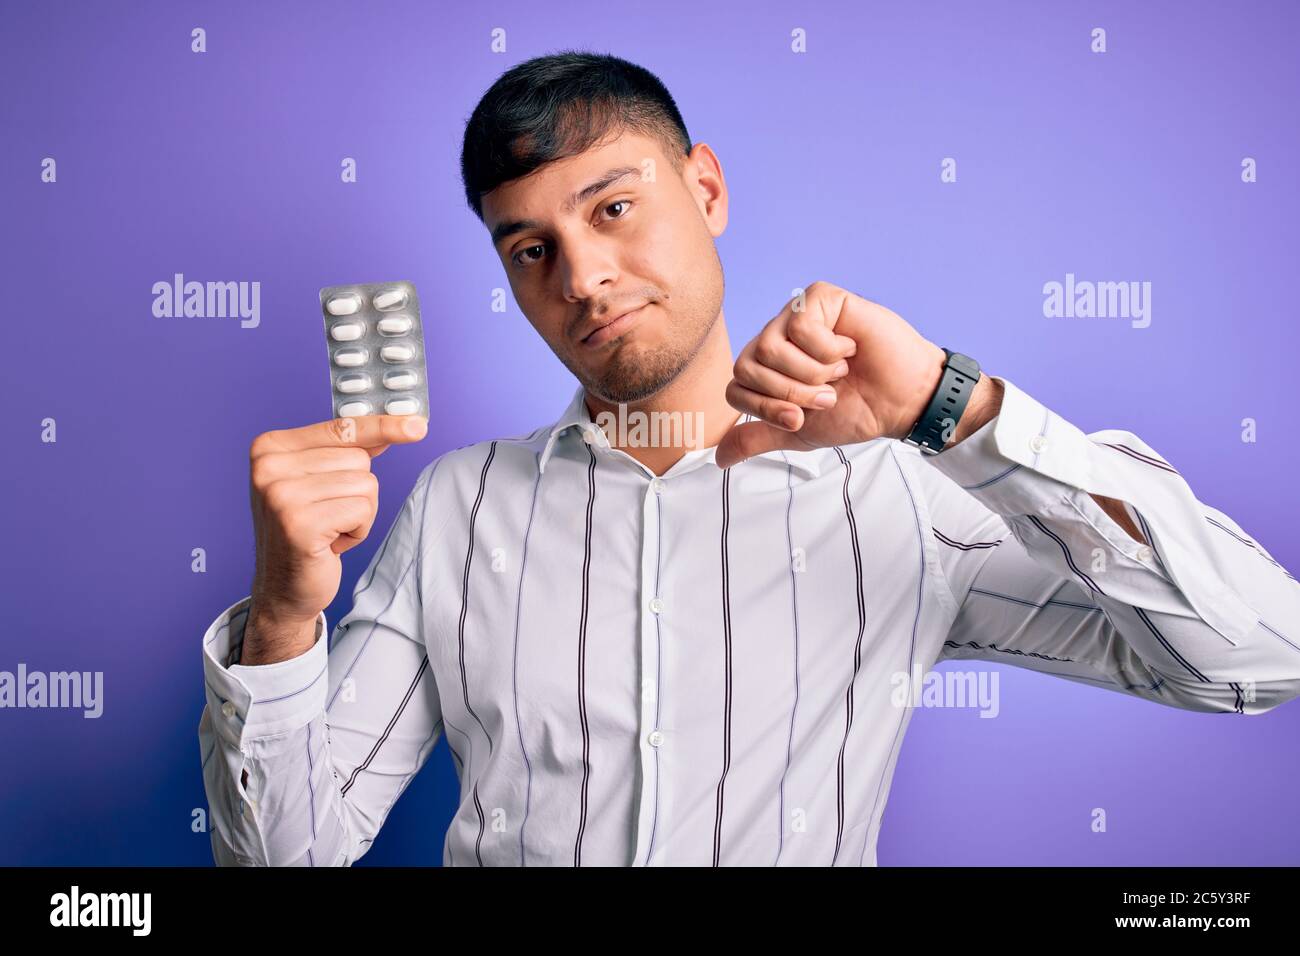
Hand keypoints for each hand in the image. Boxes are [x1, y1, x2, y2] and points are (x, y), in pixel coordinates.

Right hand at [244, 414, 427, 658]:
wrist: (283, 589)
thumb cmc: (306, 531)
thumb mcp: (318, 480)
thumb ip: (348, 450)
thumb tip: (401, 425)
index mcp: (269, 447)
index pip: (341, 427)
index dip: (383, 426)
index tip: (418, 425)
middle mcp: (268, 466)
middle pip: (358, 458)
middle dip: (355, 491)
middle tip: (325, 516)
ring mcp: (281, 495)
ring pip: (365, 484)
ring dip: (358, 513)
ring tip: (327, 530)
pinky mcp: (299, 523)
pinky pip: (362, 510)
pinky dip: (357, 531)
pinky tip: (329, 544)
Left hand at [716, 281, 947, 467]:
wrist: (900, 401)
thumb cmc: (855, 410)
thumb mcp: (798, 433)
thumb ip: (757, 439)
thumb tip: (718, 460)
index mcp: (765, 367)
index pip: (736, 387)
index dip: (766, 409)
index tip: (801, 418)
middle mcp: (774, 337)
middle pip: (747, 367)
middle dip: (790, 393)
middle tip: (826, 395)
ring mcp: (794, 315)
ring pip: (770, 348)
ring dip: (811, 373)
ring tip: (838, 372)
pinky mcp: (818, 297)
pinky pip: (801, 326)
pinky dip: (828, 349)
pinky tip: (849, 347)